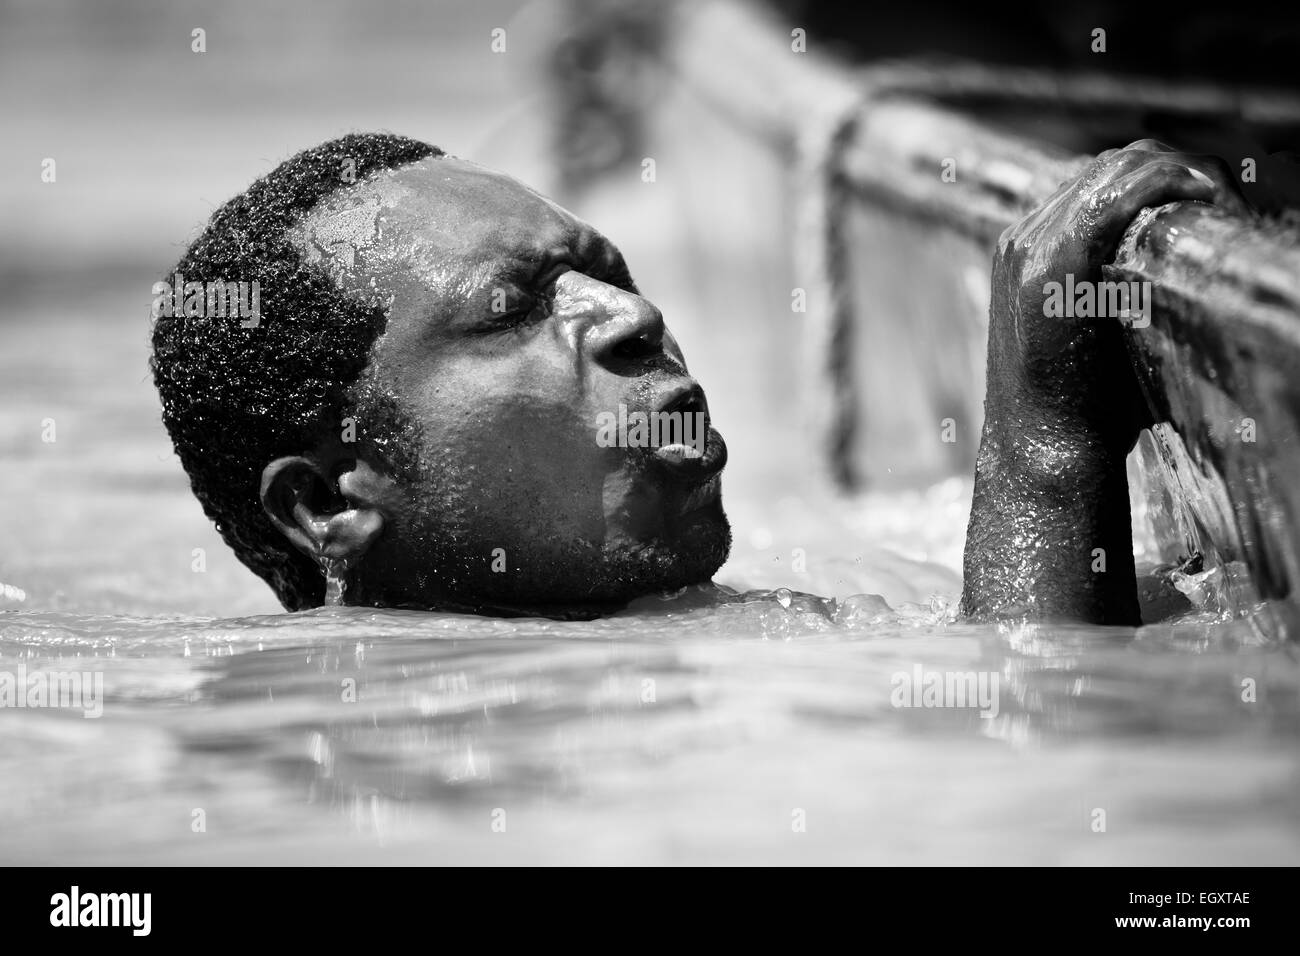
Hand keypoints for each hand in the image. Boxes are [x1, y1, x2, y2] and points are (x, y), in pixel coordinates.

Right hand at [986, 139, 1252, 457]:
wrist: (1044, 449)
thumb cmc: (1080, 409)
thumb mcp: (1085, 335)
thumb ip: (1109, 290)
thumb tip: (1169, 271)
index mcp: (1023, 252)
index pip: (1096, 181)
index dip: (1158, 177)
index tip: (1204, 198)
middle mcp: (1020, 239)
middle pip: (1108, 163)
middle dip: (1173, 167)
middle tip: (1219, 195)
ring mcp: (1032, 247)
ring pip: (1115, 166)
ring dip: (1177, 172)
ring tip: (1218, 197)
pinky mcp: (1054, 262)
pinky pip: (1116, 193)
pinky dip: (1166, 183)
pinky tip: (1202, 197)